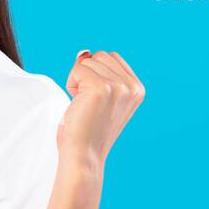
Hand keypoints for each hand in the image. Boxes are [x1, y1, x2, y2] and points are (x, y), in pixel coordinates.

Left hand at [59, 49, 144, 170]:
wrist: (83, 156)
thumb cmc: (87, 131)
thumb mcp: (102, 98)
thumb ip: (100, 74)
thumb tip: (84, 52)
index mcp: (137, 88)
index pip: (111, 58)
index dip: (95, 75)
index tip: (96, 101)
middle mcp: (132, 86)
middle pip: (100, 56)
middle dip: (86, 76)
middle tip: (88, 103)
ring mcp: (118, 86)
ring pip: (88, 61)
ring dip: (78, 81)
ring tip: (84, 105)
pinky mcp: (101, 88)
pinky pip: (77, 69)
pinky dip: (71, 85)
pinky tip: (78, 104)